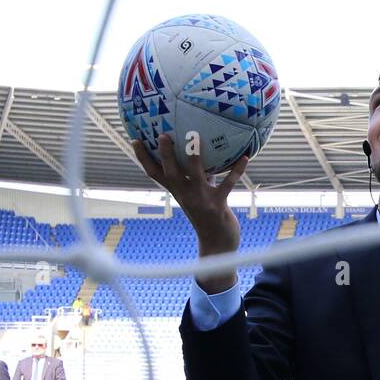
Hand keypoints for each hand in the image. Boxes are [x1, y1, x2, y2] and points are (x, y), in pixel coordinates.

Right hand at [132, 133, 247, 292]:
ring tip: (195, 137)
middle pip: (170, 173)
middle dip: (165, 155)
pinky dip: (237, 170)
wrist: (217, 245)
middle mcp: (185, 195)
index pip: (154, 174)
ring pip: (194, 176)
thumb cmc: (208, 215)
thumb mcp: (198, 193)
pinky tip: (245, 157)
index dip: (143, 158)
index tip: (135, 140)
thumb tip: (200, 150)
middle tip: (162, 135)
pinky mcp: (218, 204)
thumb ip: (198, 174)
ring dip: (194, 157)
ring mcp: (201, 200)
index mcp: (177, 192)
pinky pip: (228, 184)